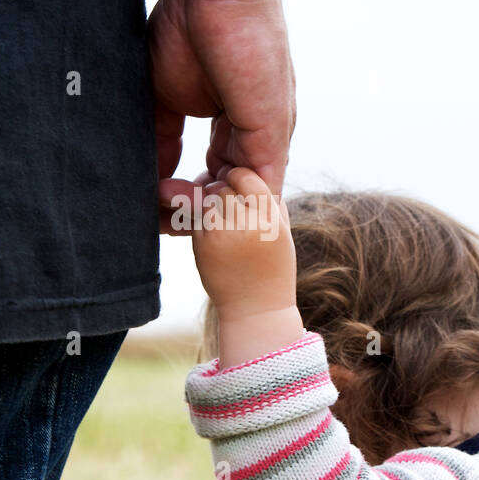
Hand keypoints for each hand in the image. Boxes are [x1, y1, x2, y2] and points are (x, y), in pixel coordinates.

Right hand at [150, 0, 295, 234]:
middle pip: (230, 197)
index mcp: (238, 125)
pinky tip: (188, 209)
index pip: (216, 179)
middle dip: (193, 213)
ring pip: (242, 200)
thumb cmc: (190, 24)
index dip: (184, 199)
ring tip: (166, 212)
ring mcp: (268, 135)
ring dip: (203, 214)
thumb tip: (147, 176)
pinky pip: (253, 190)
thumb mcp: (165, 94)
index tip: (150, 202)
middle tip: (157, 215)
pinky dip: (223, 206)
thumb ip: (160, 138)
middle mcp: (259, 135)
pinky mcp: (270, 132)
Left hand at [190, 167, 303, 366]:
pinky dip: (202, 223)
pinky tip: (215, 239)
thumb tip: (254, 171)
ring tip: (223, 224)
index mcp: (271, 218)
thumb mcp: (282, 232)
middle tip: (229, 209)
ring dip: (211, 207)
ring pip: (207, 201)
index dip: (239, 178)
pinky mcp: (204, 245)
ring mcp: (224, 234)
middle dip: (223, 193)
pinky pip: (196, 219)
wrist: (256, 309)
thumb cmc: (272, 269)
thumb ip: (272, 201)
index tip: (238, 188)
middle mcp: (248, 223)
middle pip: (223, 188)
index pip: (246, 177)